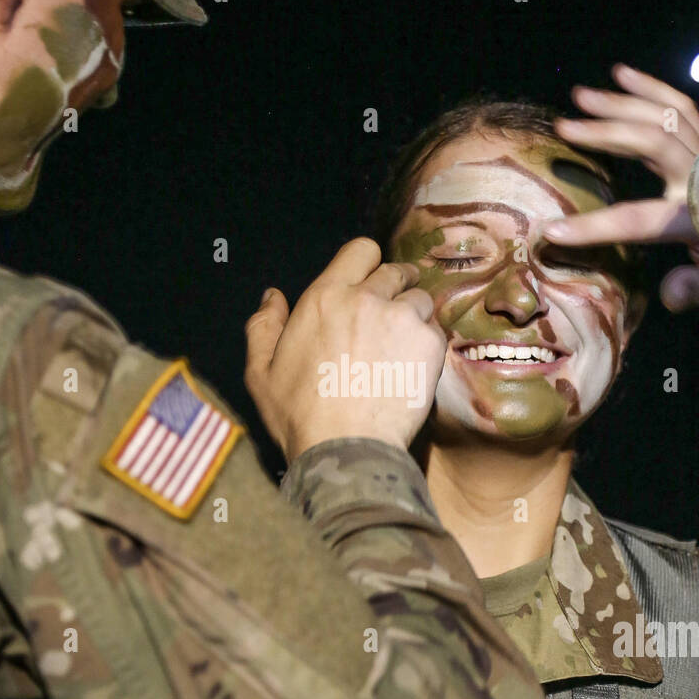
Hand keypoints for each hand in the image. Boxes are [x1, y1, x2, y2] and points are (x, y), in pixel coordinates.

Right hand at [244, 237, 443, 461]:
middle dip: (398, 286)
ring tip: (404, 344)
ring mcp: (402, 319)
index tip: (371, 281)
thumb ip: (263, 327)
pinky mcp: (429, 344)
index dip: (368, 262)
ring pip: (420, 299)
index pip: (361, 250)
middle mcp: (367, 298)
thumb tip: (272, 296)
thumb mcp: (261, 372)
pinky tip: (414, 366)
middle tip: (394, 312)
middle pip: (396, 271)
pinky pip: (436, 330)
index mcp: (325, 297)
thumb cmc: (299, 415)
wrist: (345, 448)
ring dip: (414, 315)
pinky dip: (429, 343)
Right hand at [545, 64, 698, 317]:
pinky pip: (681, 106)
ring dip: (621, 103)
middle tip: (565, 126)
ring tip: (580, 95)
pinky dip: (651, 88)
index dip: (596, 227)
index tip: (553, 231)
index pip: (640, 220)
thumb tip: (670, 294)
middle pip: (655, 141)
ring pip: (665, 116)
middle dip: (607, 132)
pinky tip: (621, 74)